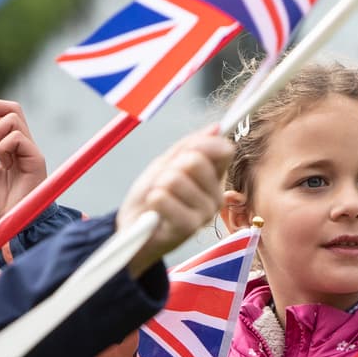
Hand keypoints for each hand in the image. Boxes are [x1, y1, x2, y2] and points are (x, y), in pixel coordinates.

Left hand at [0, 99, 47, 218]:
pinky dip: (2, 147)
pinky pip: (17, 137)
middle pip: (11, 107)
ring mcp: (29, 149)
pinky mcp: (36, 157)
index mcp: (8, 145)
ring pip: (12, 118)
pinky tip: (2, 163)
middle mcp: (21, 143)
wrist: (17, 222)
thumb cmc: (3, 202)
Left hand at [119, 130, 232, 275]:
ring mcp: (205, 214)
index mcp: (214, 178)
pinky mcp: (189, 228)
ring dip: (158, 186)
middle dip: (171, 167)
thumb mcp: (166, 164)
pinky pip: (163, 198)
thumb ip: (189, 146)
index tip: (182, 154)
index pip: (223, 150)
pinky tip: (155, 212)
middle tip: (164, 183)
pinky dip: (152, 200)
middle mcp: (216, 196)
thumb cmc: (151, 196)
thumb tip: (216, 127)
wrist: (133, 228)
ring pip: (175, 179)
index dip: (200, 145)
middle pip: (196, 161)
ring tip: (158, 199)